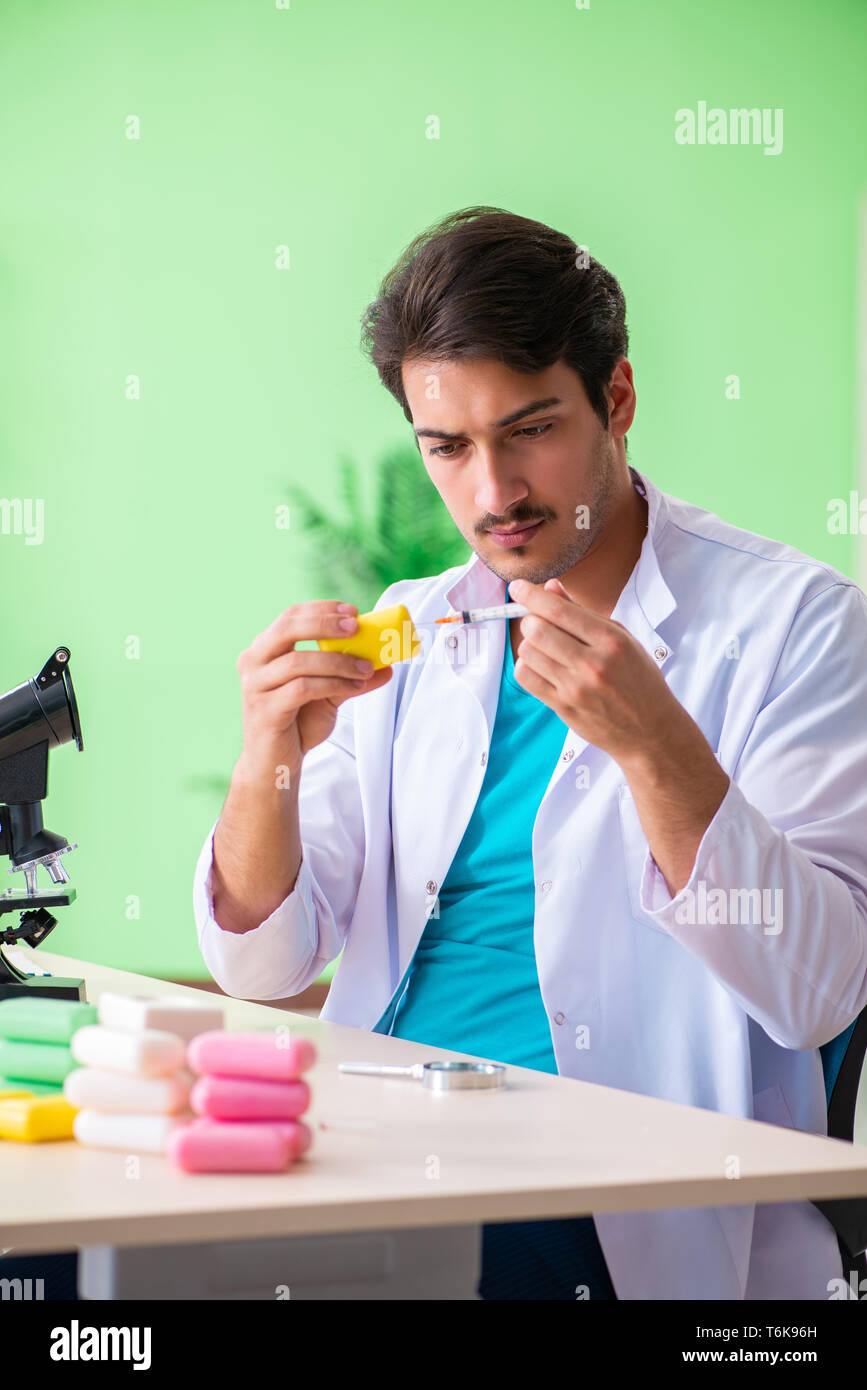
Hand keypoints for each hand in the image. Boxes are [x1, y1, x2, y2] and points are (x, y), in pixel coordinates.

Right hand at [235, 601, 392, 783]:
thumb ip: (351, 676)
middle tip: (357, 627)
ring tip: (366, 668)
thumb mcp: (329, 695)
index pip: (291, 616)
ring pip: (299, 662)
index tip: (353, 612)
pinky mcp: (264, 710)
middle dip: (325, 624)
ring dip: (338, 662)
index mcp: (264, 650)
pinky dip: (333, 684)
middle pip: (287, 628)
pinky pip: (302, 689)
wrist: (275, 766)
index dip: (322, 610)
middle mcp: (254, 663)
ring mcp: (255, 686)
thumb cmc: (296, 725)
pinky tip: (354, 686)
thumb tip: (387, 666)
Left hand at [509, 576, 730, 893]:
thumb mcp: (623, 641)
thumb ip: (584, 615)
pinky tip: (541, 666)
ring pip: (528, 653)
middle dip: (530, 620)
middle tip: (537, 622)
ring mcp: (576, 689)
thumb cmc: (639, 681)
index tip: (517, 587)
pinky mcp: (563, 707)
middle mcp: (593, 664)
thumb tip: (550, 588)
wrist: (651, 732)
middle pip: (537, 630)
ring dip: (529, 645)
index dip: (532, 595)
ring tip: (546, 648)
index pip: (559, 610)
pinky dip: (527, 666)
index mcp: (612, 641)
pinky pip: (526, 678)